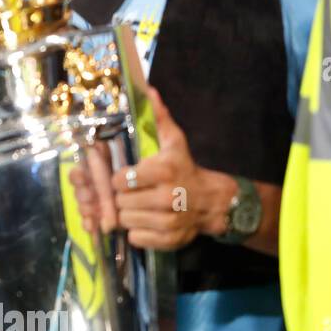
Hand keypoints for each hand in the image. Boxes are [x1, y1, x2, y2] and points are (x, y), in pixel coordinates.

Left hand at [108, 88, 212, 249]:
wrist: (213, 202)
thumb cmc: (185, 169)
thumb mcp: (174, 142)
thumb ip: (159, 118)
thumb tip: (149, 90)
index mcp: (163, 171)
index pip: (119, 180)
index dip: (117, 179)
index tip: (124, 178)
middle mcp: (167, 197)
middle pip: (119, 202)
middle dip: (121, 198)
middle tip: (131, 194)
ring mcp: (169, 221)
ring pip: (125, 221)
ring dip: (127, 215)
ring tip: (138, 206)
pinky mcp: (169, 240)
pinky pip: (135, 238)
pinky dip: (136, 232)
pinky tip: (146, 221)